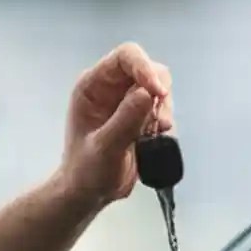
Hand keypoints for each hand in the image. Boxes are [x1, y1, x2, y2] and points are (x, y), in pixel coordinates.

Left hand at [57, 42, 173, 208]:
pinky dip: (165, 122)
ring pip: (158, 89)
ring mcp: (127, 102)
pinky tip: (155, 140)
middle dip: (159, 92)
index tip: (159, 92)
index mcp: (94, 86)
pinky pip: (162, 109)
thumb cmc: (86, 171)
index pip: (125, 57)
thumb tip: (148, 94)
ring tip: (156, 134)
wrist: (89, 193)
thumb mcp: (104, 147)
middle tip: (160, 121)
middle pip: (147, 70)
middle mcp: (112, 88)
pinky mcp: (141, 117)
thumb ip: (125, 120)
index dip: (145, 67)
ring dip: (164, 110)